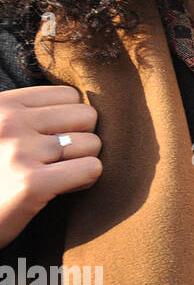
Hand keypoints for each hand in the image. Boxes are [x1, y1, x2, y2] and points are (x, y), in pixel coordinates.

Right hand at [0, 86, 101, 247]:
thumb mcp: (0, 131)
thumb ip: (29, 114)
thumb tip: (82, 104)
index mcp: (1, 105)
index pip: (69, 95)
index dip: (68, 120)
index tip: (49, 139)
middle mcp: (9, 123)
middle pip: (87, 116)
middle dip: (80, 138)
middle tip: (57, 160)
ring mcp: (19, 152)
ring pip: (92, 144)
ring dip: (82, 162)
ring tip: (55, 175)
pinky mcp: (31, 184)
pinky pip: (91, 169)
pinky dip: (83, 181)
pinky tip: (60, 189)